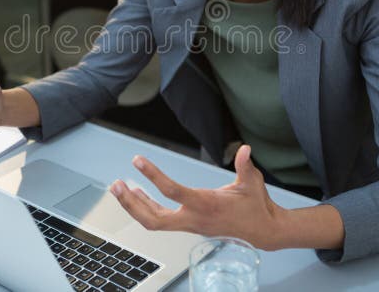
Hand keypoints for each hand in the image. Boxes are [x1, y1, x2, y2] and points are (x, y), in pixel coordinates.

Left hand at [110, 145, 286, 249]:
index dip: (153, 176)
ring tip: (119, 188)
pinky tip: (138, 195)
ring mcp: (191, 225)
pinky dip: (147, 207)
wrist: (263, 231)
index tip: (138, 161)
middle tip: (115, 186)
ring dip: (134, 206)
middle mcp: (195, 218)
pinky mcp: (190, 225)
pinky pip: (162, 220)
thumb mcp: (253, 182)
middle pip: (154, 219)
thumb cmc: (257, 205)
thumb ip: (245, 166)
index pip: (174, 191)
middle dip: (131, 204)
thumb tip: (245, 149)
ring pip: (154, 222)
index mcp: (207, 205)